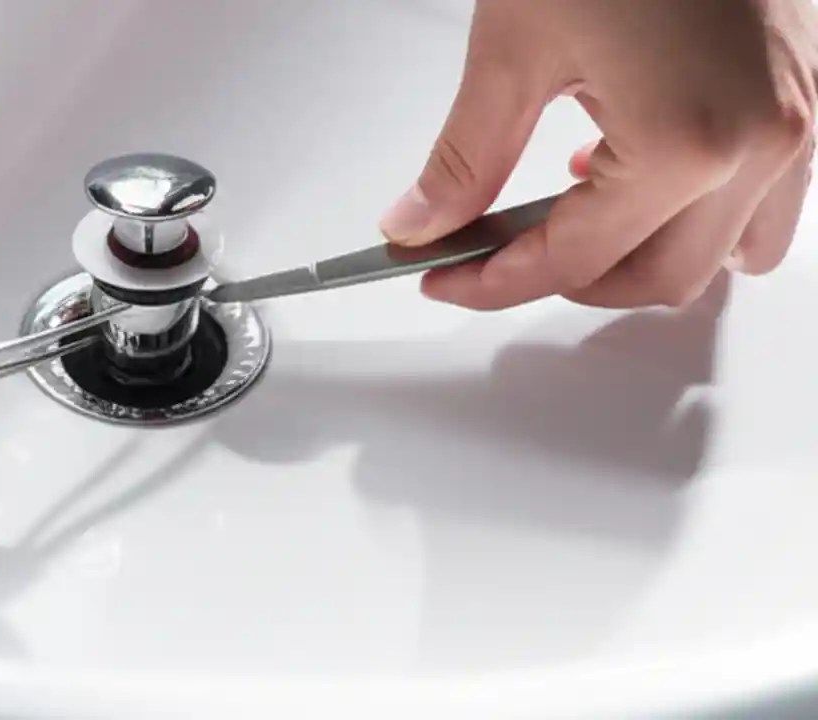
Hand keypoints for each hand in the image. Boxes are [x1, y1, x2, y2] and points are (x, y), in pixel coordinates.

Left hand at [380, 0, 816, 309]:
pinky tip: (631, 171)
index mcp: (690, 141)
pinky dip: (696, 215)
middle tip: (490, 252)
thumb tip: (420, 222)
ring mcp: (800, 123)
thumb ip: (463, 156)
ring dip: (640, 257)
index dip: (495, 281)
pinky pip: (764, 203)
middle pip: (655, 281)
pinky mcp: (808, 97)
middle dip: (564, 280)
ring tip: (567, 215)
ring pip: (724, 257)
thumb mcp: (514, 45)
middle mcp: (762, 144)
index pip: (575, 259)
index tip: (442, 276)